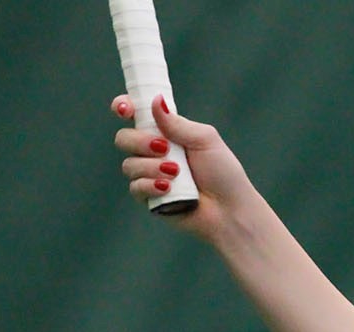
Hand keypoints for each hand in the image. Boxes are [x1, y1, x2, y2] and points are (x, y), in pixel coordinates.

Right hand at [110, 94, 259, 240]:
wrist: (230, 209)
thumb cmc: (224, 173)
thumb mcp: (205, 140)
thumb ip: (178, 123)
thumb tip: (155, 100)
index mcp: (167, 133)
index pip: (136, 115)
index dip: (123, 107)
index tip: (125, 109)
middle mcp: (154, 152)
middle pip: (124, 138)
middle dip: (140, 141)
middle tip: (164, 148)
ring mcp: (149, 175)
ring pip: (129, 164)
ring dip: (152, 167)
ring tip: (176, 173)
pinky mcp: (149, 197)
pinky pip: (134, 187)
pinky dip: (151, 186)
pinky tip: (169, 189)